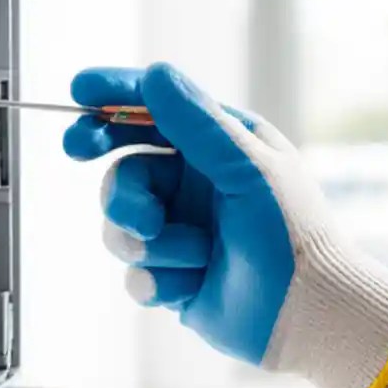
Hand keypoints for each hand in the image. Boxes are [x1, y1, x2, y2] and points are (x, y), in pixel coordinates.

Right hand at [63, 64, 387, 387]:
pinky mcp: (172, 276)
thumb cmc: (291, 233)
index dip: (113, 99)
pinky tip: (193, 286)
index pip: (155, 113)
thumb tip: (155, 74)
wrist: (307, 313)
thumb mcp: (247, 167)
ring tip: (193, 254)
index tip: (79, 93)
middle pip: (124, 173)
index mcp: (218, 148)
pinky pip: (133, 274)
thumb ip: (196, 123)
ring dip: (152, 243)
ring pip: (120, 227)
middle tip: (100, 196)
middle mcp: (194, 186)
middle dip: (121, 189)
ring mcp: (180, 231)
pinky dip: (159, 280)